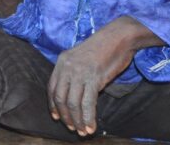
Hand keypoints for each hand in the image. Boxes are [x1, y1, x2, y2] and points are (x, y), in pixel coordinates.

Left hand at [47, 17, 147, 136]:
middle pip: (60, 98)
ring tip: (83, 131)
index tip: (57, 117)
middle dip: (65, 116)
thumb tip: (72, 94)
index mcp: (62, 61)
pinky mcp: (94, 78)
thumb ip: (73, 72)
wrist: (118, 37)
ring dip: (77, 121)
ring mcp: (80, 72)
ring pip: (73, 103)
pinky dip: (88, 118)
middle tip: (72, 128)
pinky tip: (91, 126)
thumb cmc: (102, 48)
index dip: (53, 105)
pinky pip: (88, 103)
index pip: (52, 87)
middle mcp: (67, 67)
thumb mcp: (80, 58)